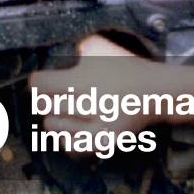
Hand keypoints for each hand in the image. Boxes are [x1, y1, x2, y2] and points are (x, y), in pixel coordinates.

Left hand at [30, 35, 157, 143]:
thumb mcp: (100, 46)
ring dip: (55, 117)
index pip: (40, 84)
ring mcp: (97, 125)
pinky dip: (66, 138)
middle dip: (45, 99)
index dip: (38, 81)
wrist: (156, 92)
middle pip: (44, 105)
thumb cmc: (126, 68)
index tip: (42, 81)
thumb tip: (58, 49)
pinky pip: (72, 146)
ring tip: (63, 111)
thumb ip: (78, 47)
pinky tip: (70, 129)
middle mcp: (89, 103)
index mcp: (84, 78)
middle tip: (52, 95)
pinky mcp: (106, 142)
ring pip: (54, 126)